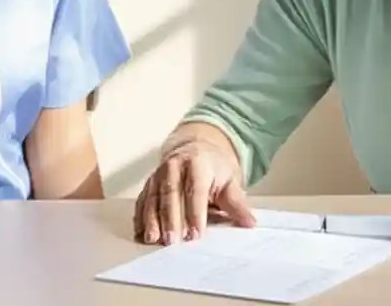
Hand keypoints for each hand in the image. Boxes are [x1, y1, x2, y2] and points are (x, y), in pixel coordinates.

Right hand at [133, 138, 255, 244]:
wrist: (194, 148)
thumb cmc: (213, 168)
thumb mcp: (229, 181)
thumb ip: (237, 203)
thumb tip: (249, 222)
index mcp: (197, 163)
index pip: (195, 190)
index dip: (195, 212)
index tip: (196, 234)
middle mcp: (174, 166)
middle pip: (170, 194)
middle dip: (170, 218)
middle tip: (172, 240)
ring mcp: (158, 174)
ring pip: (153, 197)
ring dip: (151, 219)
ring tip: (153, 239)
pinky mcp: (149, 183)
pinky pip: (142, 200)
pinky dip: (141, 217)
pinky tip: (141, 233)